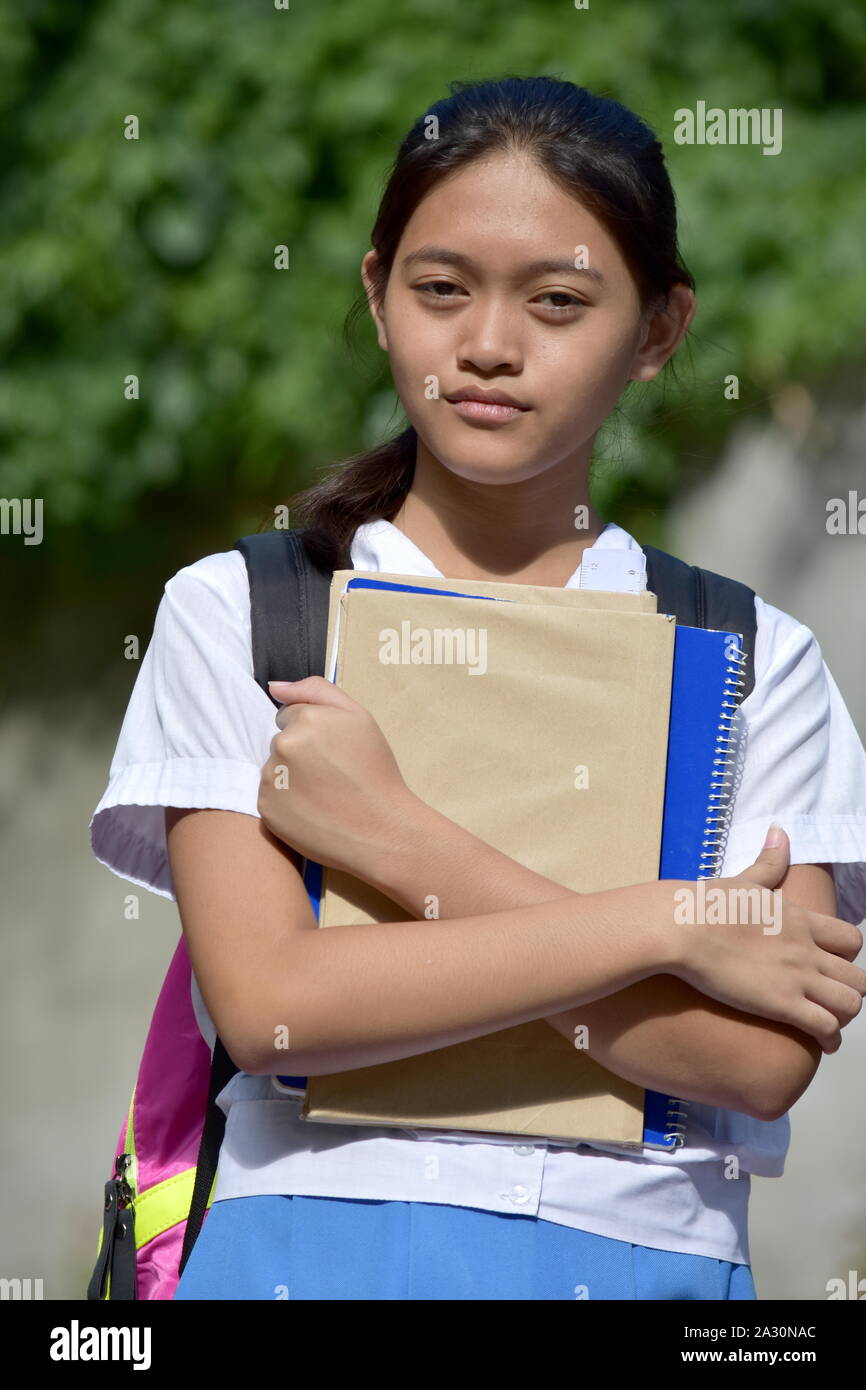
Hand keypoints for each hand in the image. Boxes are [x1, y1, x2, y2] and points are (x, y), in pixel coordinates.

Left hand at [258, 675, 417, 879]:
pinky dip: (286, 801)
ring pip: (273, 767)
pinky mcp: (266, 807)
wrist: (381, 830)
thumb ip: (316, 690)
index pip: (290, 715)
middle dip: (300, 752)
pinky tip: (311, 809)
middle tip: (331, 774)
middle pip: (281, 740)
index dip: (314, 731)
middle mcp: (283, 745)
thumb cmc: (374, 772)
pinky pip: (270, 794)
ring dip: (290, 776)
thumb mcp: (359, 717)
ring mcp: (271, 777)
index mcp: (306, 719)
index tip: (333, 749)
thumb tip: (275, 687)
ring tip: (323, 793)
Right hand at [667, 826, 865, 1051]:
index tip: (828, 964)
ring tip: (826, 1021)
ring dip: (843, 1015)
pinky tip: (819, 1041)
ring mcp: (798, 978)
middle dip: (849, 990)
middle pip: (859, 977)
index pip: (851, 940)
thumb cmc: (705, 904)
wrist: (682, 927)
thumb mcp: (744, 880)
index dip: (846, 956)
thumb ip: (768, 862)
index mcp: (801, 919)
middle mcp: (808, 949)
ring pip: (852, 1004)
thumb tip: (779, 831)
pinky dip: (828, 1038)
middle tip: (828, 998)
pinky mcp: (782, 1004)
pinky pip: (826, 1028)